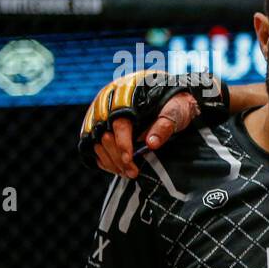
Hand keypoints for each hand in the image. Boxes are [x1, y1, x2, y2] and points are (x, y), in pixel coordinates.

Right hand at [78, 70, 227, 175]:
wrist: (170, 94)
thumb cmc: (173, 102)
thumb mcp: (175, 111)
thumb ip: (164, 125)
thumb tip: (151, 144)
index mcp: (126, 96)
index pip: (119, 124)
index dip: (122, 145)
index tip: (130, 161)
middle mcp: (108, 103)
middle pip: (105, 135)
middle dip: (117, 158)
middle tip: (132, 173)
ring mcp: (100, 114)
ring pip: (96, 142)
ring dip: (110, 161)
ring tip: (127, 173)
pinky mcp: (98, 125)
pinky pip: (92, 145)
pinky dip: (103, 159)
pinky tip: (118, 168)